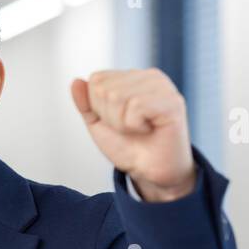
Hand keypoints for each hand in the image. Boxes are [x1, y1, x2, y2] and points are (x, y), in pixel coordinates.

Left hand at [70, 68, 195, 201]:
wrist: (149, 172)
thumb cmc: (127, 146)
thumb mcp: (98, 124)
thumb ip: (85, 103)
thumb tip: (76, 81)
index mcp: (132, 77)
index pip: (96, 80)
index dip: (98, 107)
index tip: (118, 121)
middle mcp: (149, 76)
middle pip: (105, 89)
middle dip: (110, 117)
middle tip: (130, 128)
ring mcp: (163, 86)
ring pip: (117, 96)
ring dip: (122, 123)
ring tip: (139, 129)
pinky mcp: (172, 101)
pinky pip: (136, 106)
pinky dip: (135, 125)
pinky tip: (149, 129)